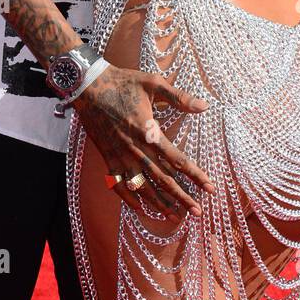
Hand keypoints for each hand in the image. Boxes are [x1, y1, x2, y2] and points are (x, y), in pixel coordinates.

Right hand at [74, 63, 214, 224]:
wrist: (89, 87)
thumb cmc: (123, 82)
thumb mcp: (153, 83)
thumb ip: (179, 97)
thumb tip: (204, 106)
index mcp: (149, 131)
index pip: (177, 160)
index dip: (195, 175)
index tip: (210, 188)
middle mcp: (135, 149)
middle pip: (163, 179)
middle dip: (182, 197)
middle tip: (197, 212)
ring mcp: (120, 155)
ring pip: (142, 186)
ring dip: (159, 203)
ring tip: (174, 216)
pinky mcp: (108, 157)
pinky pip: (118, 184)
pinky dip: (128, 198)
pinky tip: (139, 209)